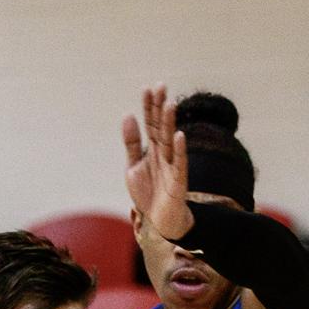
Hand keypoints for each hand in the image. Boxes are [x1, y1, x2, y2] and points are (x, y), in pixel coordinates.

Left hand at [123, 84, 193, 241]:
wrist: (160, 222)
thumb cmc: (148, 194)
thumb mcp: (134, 167)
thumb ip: (131, 143)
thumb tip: (128, 115)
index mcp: (153, 150)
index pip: (151, 124)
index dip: (149, 107)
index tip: (147, 88)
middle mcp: (164, 154)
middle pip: (161, 127)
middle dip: (160, 108)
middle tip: (161, 87)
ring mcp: (172, 166)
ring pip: (171, 141)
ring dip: (170, 123)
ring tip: (170, 104)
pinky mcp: (178, 182)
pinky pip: (180, 163)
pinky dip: (180, 150)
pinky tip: (179, 135)